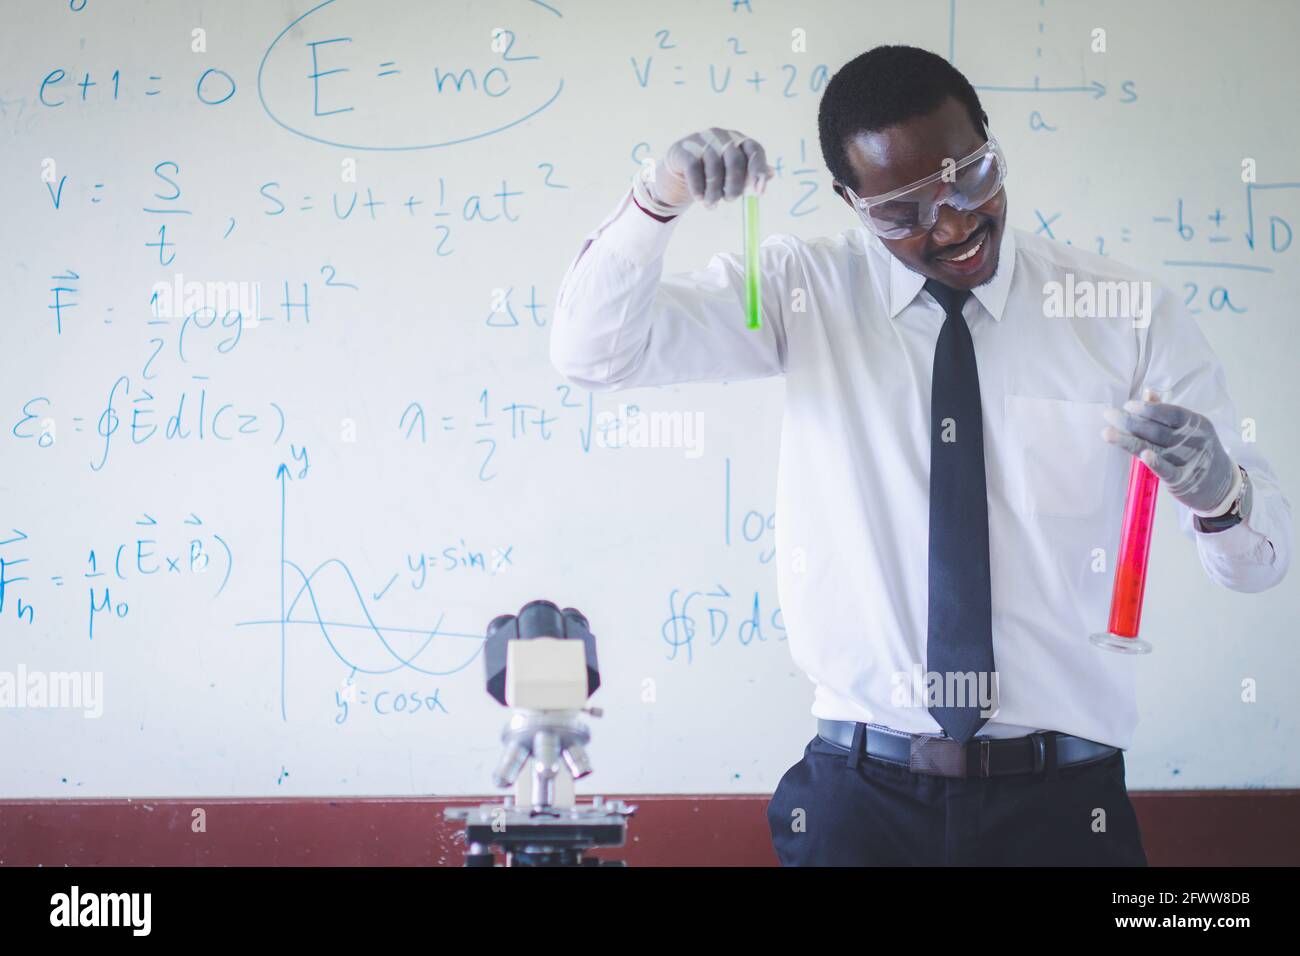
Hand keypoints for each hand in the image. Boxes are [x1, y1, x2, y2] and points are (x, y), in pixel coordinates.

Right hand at [644, 128, 773, 210]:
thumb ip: (750, 174)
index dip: (758, 170)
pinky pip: (694, 169)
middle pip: (735, 160)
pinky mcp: (684, 149)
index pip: (754, 150)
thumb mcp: (731, 174)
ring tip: (711, 206)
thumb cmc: (711, 173)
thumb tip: (771, 174)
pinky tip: (699, 198)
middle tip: (729, 201)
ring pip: (714, 167)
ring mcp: (702, 140)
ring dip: (714, 192)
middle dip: (734, 186)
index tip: (759, 192)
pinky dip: (698, 187)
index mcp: (738, 141)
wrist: (678, 172)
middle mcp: (722, 136)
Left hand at [1101, 388, 1237, 513]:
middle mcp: (1193, 441)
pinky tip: (1144, 455)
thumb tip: (1149, 392)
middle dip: (1131, 422)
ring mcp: (1188, 461)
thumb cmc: (1198, 450)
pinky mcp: (1182, 480)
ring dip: (1129, 440)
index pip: (1172, 413)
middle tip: (1109, 415)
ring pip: (1155, 448)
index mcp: (1196, 424)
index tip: (1128, 405)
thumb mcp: (1189, 429)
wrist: (1221, 484)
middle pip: (1158, 430)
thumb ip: (1167, 413)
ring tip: (1107, 432)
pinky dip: (1156, 463)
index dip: (1150, 409)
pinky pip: (1167, 470)